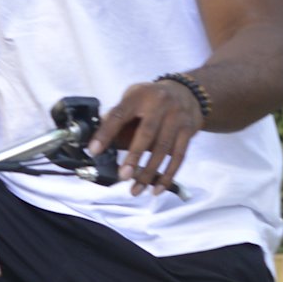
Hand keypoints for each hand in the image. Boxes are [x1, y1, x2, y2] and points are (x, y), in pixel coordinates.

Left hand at [94, 79, 201, 193]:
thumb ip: (118, 116)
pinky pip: (178, 156)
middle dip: (134, 157)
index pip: (119, 115)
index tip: (94, 150)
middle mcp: (160, 104)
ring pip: (162, 149)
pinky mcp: (188, 130)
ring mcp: (177, 117)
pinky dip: (167, 175)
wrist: (188, 92)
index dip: (106, 133)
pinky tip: (156, 189)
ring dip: (149, 172)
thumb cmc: (152, 98)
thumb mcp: (133, 97)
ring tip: (136, 189)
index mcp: (139, 96)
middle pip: (146, 133)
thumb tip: (99, 137)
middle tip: (122, 176)